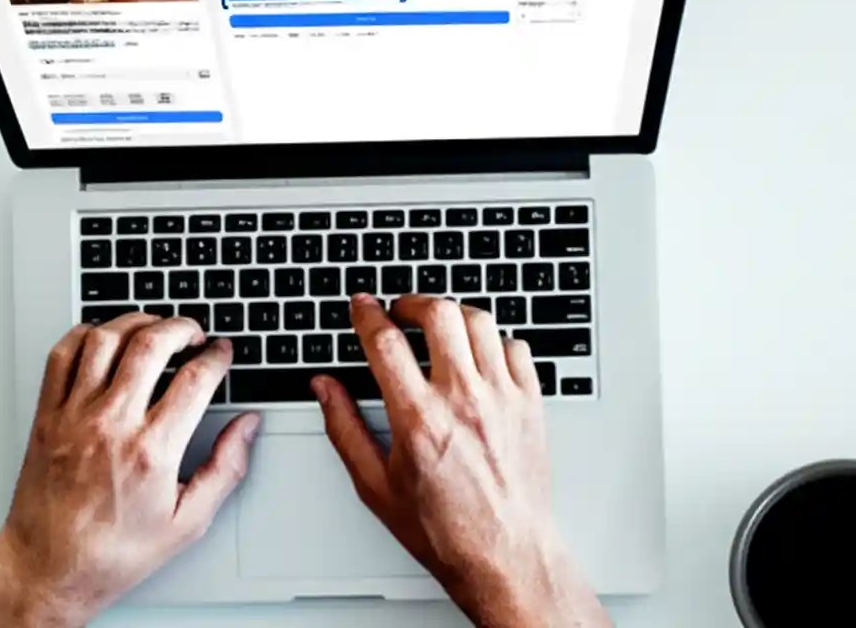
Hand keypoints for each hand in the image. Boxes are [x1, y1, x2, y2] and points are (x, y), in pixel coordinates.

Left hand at [0, 316, 259, 627]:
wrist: (50, 567)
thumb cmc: (114, 552)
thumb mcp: (188, 521)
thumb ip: (226, 468)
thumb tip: (247, 428)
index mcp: (152, 451)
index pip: (195, 379)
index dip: (217, 356)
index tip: (222, 352)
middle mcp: (111, 425)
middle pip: (151, 344)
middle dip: (182, 327)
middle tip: (194, 332)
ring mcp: (74, 416)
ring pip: (106, 339)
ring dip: (136, 322)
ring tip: (154, 328)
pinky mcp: (47, 416)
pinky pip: (62, 355)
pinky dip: (85, 335)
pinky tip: (103, 338)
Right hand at [312, 295, 610, 627]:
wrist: (504, 554)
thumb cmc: (443, 529)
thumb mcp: (375, 485)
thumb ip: (344, 428)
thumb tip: (325, 388)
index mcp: (418, 419)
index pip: (385, 342)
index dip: (368, 314)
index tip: (362, 306)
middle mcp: (463, 401)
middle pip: (438, 315)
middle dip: (412, 302)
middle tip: (401, 311)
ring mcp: (502, 398)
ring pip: (480, 322)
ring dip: (453, 314)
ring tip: (439, 326)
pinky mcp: (530, 404)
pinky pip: (516, 347)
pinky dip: (495, 340)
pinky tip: (480, 355)